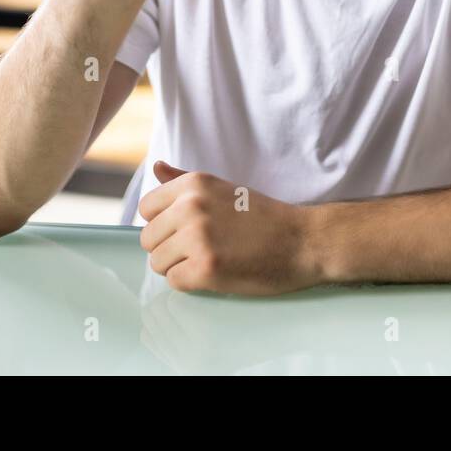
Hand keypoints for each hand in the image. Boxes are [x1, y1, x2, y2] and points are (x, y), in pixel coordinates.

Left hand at [138, 160, 324, 295]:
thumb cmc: (265, 216)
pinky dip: (191, 283)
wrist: (304, 240)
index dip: (162, 224)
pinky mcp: (206, 268)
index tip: (184, 230)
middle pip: (148, 238)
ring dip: (178, 266)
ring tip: (207, 260)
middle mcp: (191, 206)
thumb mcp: (223, 188)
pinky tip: (215, 273)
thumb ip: (183, 180)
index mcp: (194, 184)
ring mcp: (197, 238)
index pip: (146, 209)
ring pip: (158, 262)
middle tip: (199, 250)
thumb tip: (156, 167)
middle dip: (168, 248)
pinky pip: (174, 281)